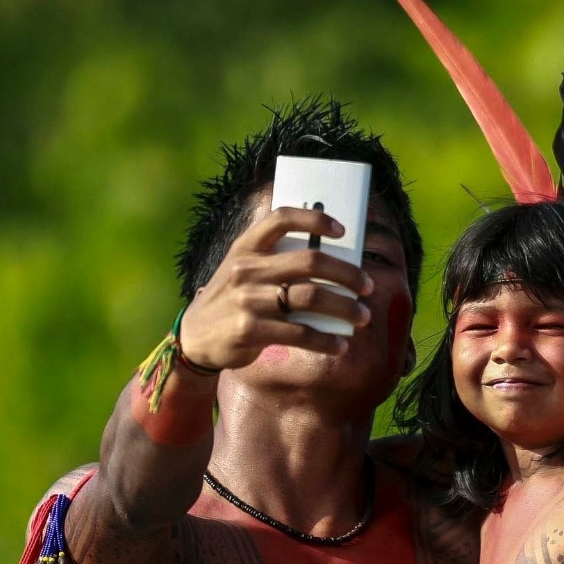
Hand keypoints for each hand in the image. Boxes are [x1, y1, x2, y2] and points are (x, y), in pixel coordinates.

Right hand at [175, 206, 374, 370]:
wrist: (195, 337)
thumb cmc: (232, 300)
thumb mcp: (242, 270)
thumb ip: (274, 261)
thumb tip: (331, 263)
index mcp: (246, 246)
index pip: (282, 218)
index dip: (315, 219)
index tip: (342, 230)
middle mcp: (247, 268)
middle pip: (310, 261)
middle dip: (347, 273)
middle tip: (368, 286)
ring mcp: (248, 300)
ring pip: (311, 298)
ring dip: (345, 308)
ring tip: (362, 317)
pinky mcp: (251, 330)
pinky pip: (300, 334)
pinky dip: (326, 341)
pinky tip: (340, 345)